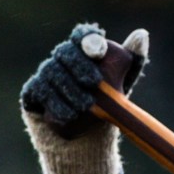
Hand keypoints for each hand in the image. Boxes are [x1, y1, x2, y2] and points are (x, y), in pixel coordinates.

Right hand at [18, 22, 148, 138]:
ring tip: (86, 106)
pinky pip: (39, 91)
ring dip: (70, 89)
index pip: (82, 35)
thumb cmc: (106, 105)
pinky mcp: (32, 93)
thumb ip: (132, 60)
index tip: (99, 51)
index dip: (87, 39)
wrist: (87, 140)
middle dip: (79, 65)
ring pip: (52, 72)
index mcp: (83, 51)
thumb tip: (142, 34)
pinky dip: (55, 103)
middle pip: (65, 52)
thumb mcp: (124, 84)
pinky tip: (69, 115)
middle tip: (95, 82)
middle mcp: (61, 60)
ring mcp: (45, 75)